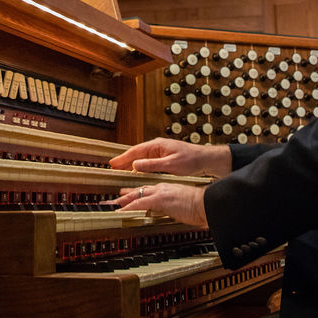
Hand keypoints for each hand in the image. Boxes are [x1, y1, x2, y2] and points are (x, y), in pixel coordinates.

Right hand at [109, 137, 231, 177]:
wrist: (205, 159)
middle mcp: (157, 146)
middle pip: (137, 153)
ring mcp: (161, 151)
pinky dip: (140, 165)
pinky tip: (137, 171)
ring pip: (142, 157)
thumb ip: (152, 165)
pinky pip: (148, 160)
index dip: (123, 157)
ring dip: (131, 163)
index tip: (113, 163)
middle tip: (112, 167)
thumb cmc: (191, 160)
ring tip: (121, 170)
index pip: (136, 151)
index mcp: (157, 145)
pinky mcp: (165, 157)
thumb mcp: (170, 165)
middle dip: (124, 160)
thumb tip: (135, 165)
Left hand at [113, 183, 207, 226]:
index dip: (137, 193)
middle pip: (139, 191)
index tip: (128, 195)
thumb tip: (173, 213)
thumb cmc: (200, 206)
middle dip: (125, 196)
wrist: (206, 203)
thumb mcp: (184, 206)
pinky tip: (121, 212)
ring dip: (122, 202)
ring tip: (111, 206)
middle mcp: (162, 188)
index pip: (148, 190)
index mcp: (167, 189)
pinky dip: (128, 208)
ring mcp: (160, 193)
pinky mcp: (160, 200)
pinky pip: (139, 204)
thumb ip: (176, 207)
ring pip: (136, 196)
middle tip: (114, 199)